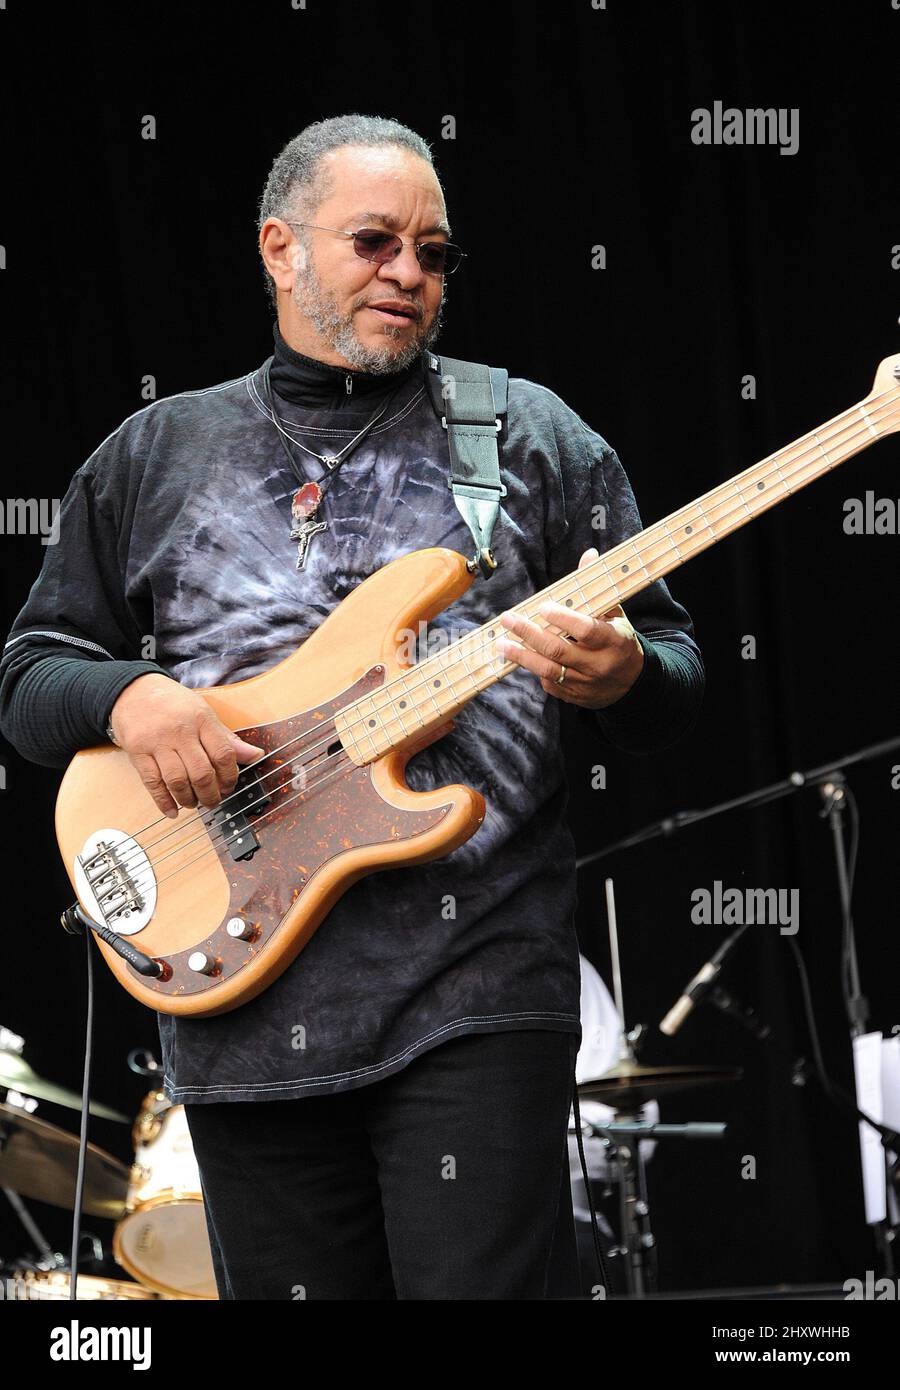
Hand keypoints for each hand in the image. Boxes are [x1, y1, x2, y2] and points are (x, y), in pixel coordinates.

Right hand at [109, 673, 263, 817]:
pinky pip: (152, 783)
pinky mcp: (138, 752)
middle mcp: (180, 731)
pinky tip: (172, 810)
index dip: (230, 776)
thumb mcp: (203, 712)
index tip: (229, 786)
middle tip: (213, 801)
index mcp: (201, 719)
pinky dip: (163, 801)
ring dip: (188, 799)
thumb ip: (227, 738)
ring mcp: (157, 742)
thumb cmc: (173, 703)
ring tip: (193, 803)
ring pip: (177, 780)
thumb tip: (256, 755)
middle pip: (201, 772)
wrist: (133, 690)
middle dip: (210, 794)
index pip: (223, 754)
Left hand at [494, 547, 644, 708]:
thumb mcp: (615, 615)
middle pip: (559, 650)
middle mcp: (599, 665)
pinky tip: (520, 656)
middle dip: (529, 634)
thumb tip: (589, 555)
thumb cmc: (618, 641)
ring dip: (521, 656)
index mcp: (614, 642)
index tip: (543, 606)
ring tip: (501, 643)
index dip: (564, 618)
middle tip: (508, 620)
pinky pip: (548, 682)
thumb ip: (598, 589)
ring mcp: (585, 684)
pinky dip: (534, 668)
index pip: (587, 630)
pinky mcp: (573, 697)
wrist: (631, 683)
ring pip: (548, 670)